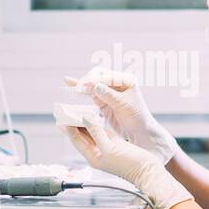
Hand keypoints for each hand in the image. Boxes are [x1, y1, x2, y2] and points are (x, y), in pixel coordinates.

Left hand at [62, 114, 191, 208]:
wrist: (148, 169)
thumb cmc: (130, 164)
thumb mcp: (110, 147)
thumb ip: (96, 132)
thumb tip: (85, 119)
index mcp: (93, 157)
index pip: (76, 140)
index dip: (68, 128)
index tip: (61, 117)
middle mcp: (97, 153)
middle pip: (81, 136)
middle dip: (73, 124)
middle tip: (65, 111)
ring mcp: (106, 147)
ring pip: (91, 132)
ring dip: (83, 122)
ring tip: (75, 111)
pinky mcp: (115, 143)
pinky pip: (101, 131)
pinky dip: (96, 123)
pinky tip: (91, 116)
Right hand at [63, 67, 179, 164]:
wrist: (139, 132)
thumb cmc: (137, 118)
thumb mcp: (124, 106)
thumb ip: (109, 96)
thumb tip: (95, 86)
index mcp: (126, 80)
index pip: (106, 75)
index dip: (95, 79)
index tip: (86, 85)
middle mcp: (117, 83)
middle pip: (97, 76)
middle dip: (87, 80)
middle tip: (79, 88)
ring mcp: (109, 91)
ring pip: (92, 84)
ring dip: (81, 84)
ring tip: (69, 84)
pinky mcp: (102, 100)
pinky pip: (90, 92)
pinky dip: (81, 89)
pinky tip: (69, 83)